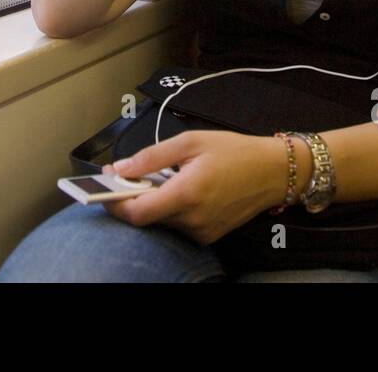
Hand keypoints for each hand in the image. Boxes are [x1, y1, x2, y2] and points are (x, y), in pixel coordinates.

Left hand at [99, 130, 280, 245]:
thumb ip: (152, 157)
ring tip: (159, 177)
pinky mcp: (209, 236)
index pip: (136, 212)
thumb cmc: (234, 151)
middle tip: (126, 172)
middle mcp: (193, 220)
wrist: (274, 172)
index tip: (103, 185)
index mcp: (187, 194)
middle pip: (146, 218)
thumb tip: (121, 167)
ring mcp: (202, 232)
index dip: (114, 202)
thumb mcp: (191, 142)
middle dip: (130, 197)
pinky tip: (178, 189)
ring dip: (151, 202)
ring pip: (161, 222)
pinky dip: (169, 208)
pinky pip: (178, 225)